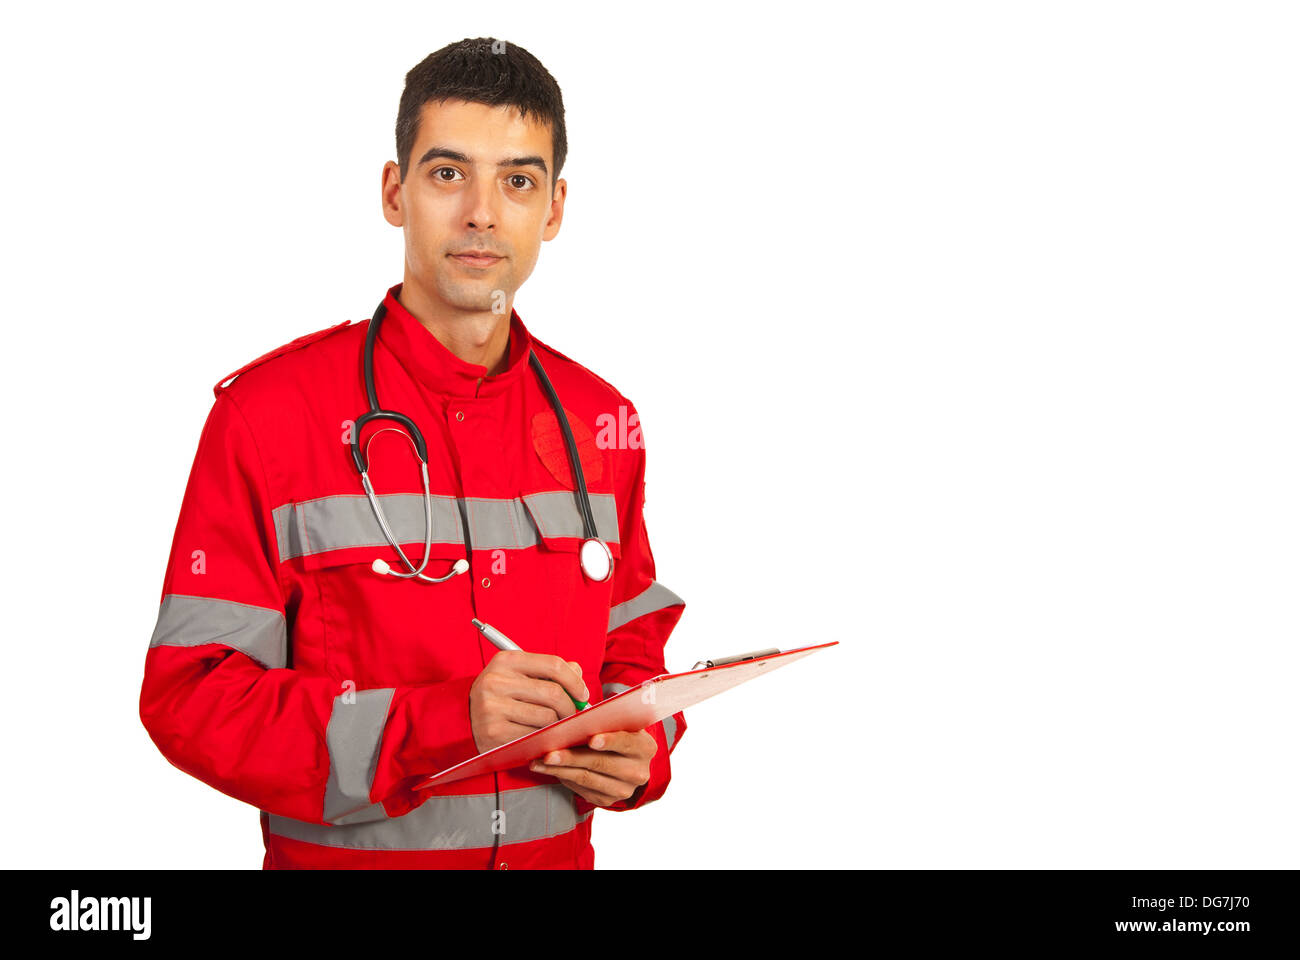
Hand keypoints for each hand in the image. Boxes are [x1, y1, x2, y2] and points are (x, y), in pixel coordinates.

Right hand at [469, 651, 587, 752]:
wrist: (461, 719)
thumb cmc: (499, 696)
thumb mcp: (518, 675)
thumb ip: (548, 671)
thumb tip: (577, 671)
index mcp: (506, 661)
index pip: (553, 665)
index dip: (574, 681)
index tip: (582, 693)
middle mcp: (496, 681)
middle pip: (553, 693)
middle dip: (570, 707)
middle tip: (572, 714)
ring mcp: (493, 708)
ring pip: (547, 717)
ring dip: (557, 724)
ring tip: (553, 724)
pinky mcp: (494, 733)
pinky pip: (534, 736)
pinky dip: (543, 737)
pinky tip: (539, 735)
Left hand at [529, 729, 656, 806]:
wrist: (628, 763)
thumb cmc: (618, 734)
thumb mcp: (619, 724)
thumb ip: (604, 719)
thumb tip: (576, 713)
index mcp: (645, 747)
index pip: (626, 742)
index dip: (609, 740)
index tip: (591, 739)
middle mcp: (638, 772)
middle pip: (601, 763)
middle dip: (572, 758)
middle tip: (549, 753)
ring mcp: (624, 789)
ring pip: (587, 778)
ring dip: (560, 770)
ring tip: (539, 762)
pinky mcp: (608, 801)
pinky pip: (582, 789)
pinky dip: (563, 778)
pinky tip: (548, 770)